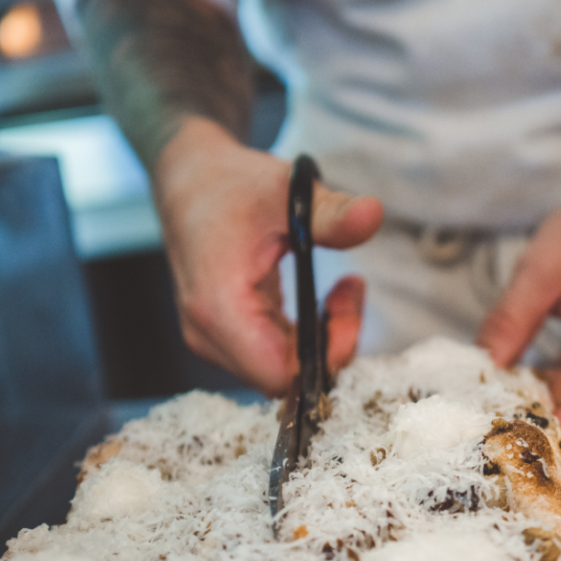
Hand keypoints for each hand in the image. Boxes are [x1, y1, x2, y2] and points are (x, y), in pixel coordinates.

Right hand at [153, 118, 383, 395]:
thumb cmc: (231, 186)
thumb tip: (373, 214)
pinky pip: (274, 358)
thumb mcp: (288, 192)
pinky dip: (305, 337)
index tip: (347, 300)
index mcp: (219, 307)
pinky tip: (320, 300)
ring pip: (282, 373)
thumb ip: (331, 214)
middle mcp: (209, 336)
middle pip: (284, 379)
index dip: (325, 354)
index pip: (280, 374)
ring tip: (339, 290)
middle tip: (349, 290)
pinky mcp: (224, 339)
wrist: (187, 181)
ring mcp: (213, 342)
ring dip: (320, 339)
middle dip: (330, 343)